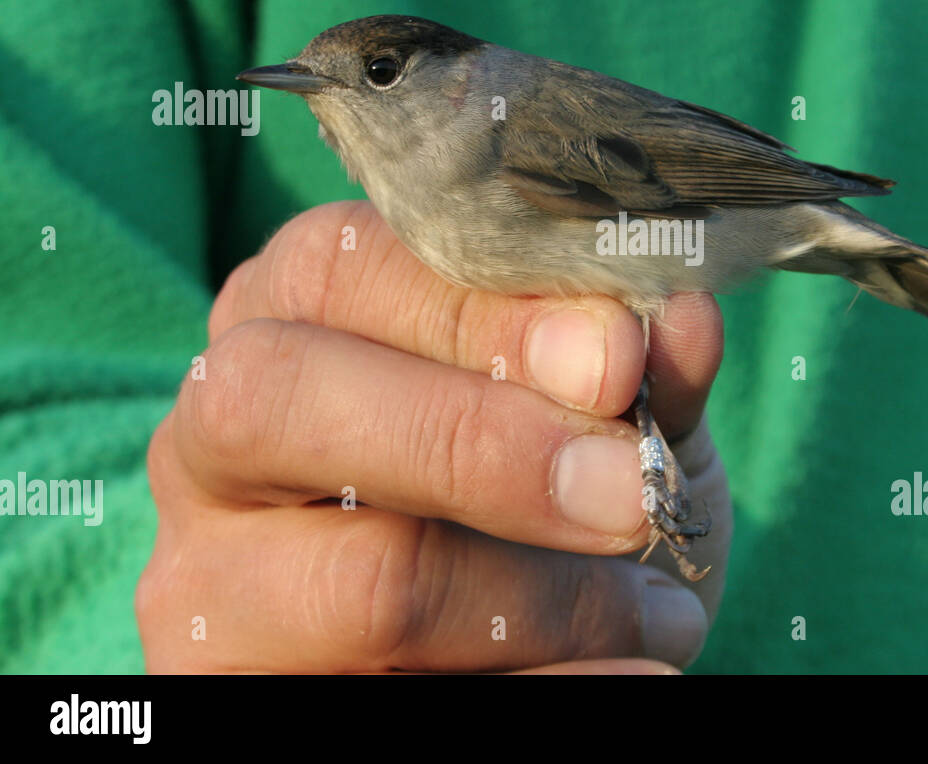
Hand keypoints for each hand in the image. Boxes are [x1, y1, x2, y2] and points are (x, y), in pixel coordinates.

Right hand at [136, 201, 730, 672]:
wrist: (516, 631)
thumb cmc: (551, 483)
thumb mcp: (604, 408)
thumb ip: (635, 363)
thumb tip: (680, 318)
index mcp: (287, 315)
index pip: (341, 267)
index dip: (486, 313)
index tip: (619, 363)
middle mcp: (212, 437)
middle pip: (279, 400)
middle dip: (485, 447)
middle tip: (632, 496)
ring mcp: (210, 580)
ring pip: (364, 582)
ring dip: (550, 600)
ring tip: (656, 610)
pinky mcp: (241, 691)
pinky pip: (393, 697)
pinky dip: (552, 681)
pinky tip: (629, 667)